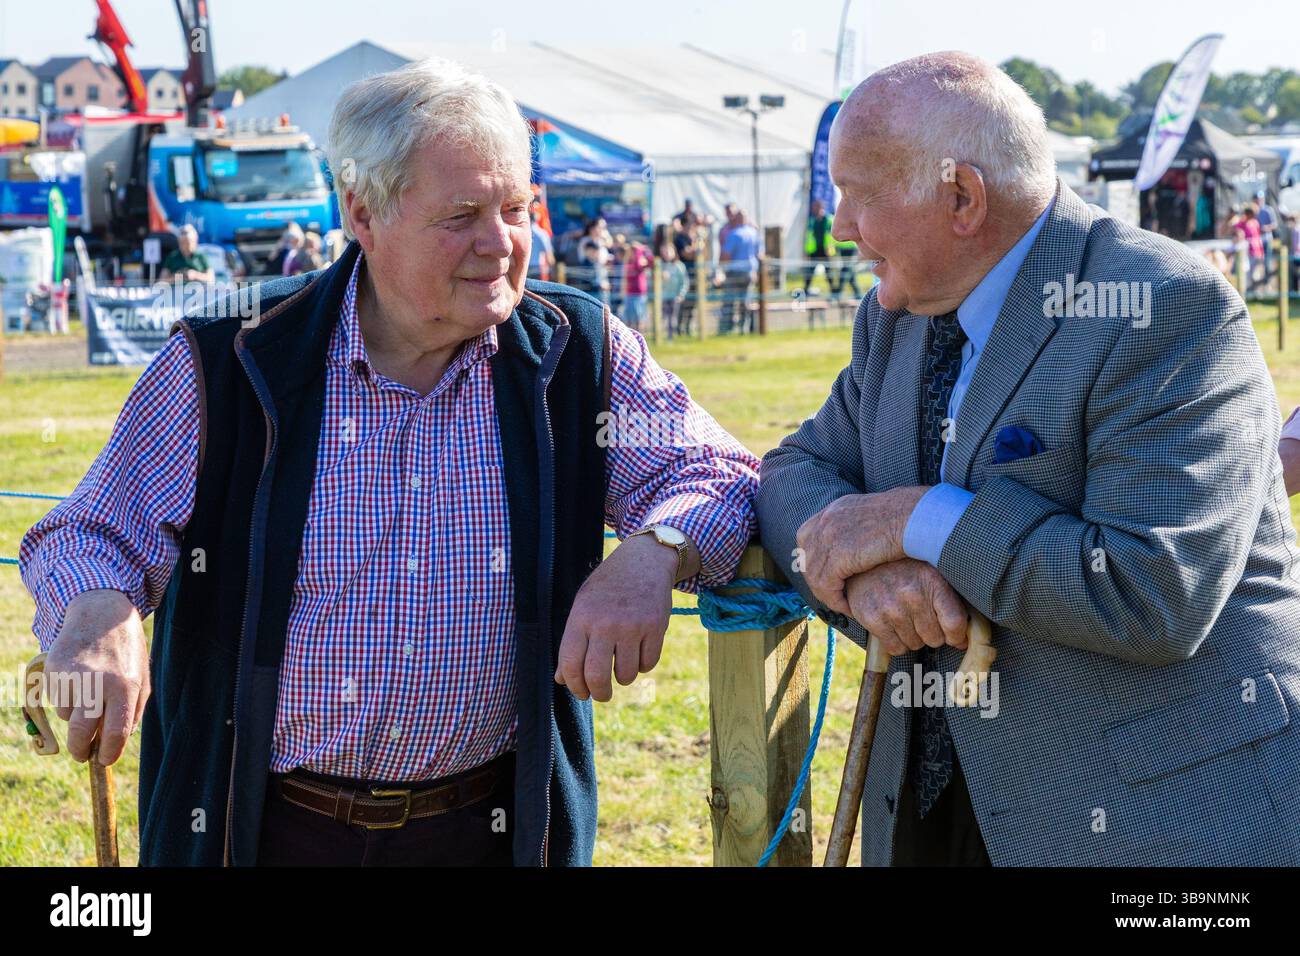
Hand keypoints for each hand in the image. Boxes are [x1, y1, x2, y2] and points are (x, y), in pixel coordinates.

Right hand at [41, 590, 150, 765]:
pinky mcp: (53, 670)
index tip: (104, 760)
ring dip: (76, 716)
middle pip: (81, 734)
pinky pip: (57, 700)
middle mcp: (97, 683)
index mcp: (126, 687)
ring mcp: (72, 677)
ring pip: (67, 718)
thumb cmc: (126, 652)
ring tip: (89, 691)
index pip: (116, 733)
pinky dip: (65, 699)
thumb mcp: (141, 677)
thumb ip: (133, 711)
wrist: (102, 615)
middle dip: (80, 751)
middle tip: (83, 755)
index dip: (109, 753)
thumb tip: (118, 742)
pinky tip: (77, 679)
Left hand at [554, 534, 676, 701]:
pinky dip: (643, 665)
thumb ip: (572, 643)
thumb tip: (562, 679)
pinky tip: (639, 652)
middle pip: (597, 677)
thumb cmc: (608, 588)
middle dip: (599, 693)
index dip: (574, 686)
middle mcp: (605, 623)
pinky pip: (648, 664)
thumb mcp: (583, 607)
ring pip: (626, 675)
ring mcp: (632, 626)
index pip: (571, 665)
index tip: (581, 692)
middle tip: (602, 694)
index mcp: (581, 618)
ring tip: (622, 666)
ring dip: (623, 678)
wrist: (644, 561)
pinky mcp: (656, 628)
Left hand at [797, 486, 928, 615]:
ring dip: (828, 594)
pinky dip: (836, 600)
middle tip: (835, 596)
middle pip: (807, 556)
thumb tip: (857, 544)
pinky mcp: (840, 554)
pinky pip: (826, 585)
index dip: (814, 559)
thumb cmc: (912, 519)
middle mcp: (828, 519)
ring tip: (844, 605)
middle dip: (818, 579)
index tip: (829, 577)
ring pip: (815, 574)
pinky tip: (850, 607)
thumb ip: (859, 530)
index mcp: (836, 508)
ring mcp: (831, 534)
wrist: (920, 516)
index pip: (807, 536)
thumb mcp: (875, 518)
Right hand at [844, 559, 968, 655]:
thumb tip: (965, 641)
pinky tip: (892, 623)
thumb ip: (950, 602)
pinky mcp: (872, 618)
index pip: (955, 623)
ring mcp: (890, 607)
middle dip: (931, 633)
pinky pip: (896, 648)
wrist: (863, 563)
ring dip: (912, 637)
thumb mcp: (930, 574)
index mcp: (933, 581)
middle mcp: (912, 594)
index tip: (953, 635)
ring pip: (915, 645)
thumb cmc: (904, 571)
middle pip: (935, 639)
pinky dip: (896, 642)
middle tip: (920, 617)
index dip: (957, 636)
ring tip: (904, 616)